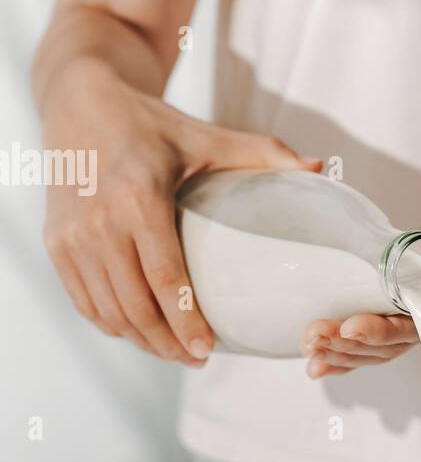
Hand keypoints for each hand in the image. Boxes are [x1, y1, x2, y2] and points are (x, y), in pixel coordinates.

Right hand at [42, 60, 321, 364]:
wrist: (79, 101)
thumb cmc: (152, 124)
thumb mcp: (207, 137)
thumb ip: (264, 154)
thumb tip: (323, 167)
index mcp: (140, 199)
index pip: (163, 278)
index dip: (186, 322)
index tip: (209, 349)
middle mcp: (99, 223)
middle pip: (135, 307)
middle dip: (168, 344)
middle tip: (198, 360)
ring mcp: (72, 237)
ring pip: (108, 312)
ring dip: (142, 341)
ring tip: (175, 352)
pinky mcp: (55, 244)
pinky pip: (84, 302)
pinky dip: (112, 325)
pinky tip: (140, 333)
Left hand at [303, 163, 420, 376]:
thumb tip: (418, 253)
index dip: (383, 329)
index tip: (350, 327)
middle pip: (395, 341)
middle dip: (351, 344)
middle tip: (313, 336)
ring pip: (386, 345)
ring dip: (346, 352)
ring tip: (309, 349)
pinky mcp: (413, 300)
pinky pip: (382, 333)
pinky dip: (352, 350)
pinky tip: (322, 362)